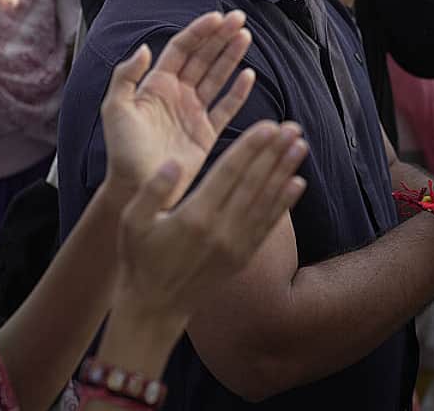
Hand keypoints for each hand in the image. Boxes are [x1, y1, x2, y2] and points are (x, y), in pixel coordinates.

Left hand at [101, 10, 255, 203]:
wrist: (137, 187)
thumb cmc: (122, 150)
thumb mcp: (115, 109)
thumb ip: (126, 76)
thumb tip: (143, 48)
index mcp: (156, 85)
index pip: (182, 49)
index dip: (199, 32)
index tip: (217, 17)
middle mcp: (177, 94)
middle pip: (203, 57)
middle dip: (220, 37)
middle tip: (239, 19)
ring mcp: (193, 112)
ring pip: (217, 77)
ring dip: (231, 56)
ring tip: (245, 37)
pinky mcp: (206, 133)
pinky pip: (226, 108)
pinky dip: (238, 92)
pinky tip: (249, 75)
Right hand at [111, 121, 308, 325]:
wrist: (155, 308)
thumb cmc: (140, 259)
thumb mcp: (132, 223)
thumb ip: (152, 191)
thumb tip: (174, 163)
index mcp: (194, 217)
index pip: (228, 174)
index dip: (250, 148)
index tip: (268, 126)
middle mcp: (220, 230)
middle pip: (253, 182)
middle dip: (274, 152)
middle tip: (293, 127)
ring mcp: (235, 245)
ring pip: (266, 201)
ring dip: (285, 171)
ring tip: (301, 146)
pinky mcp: (242, 256)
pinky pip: (268, 225)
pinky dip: (284, 204)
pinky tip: (298, 183)